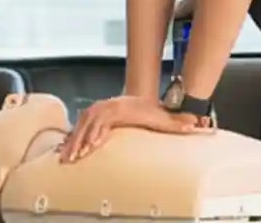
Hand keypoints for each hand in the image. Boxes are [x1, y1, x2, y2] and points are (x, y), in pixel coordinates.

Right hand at [58, 95, 212, 162]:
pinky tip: (64, 153)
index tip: (92, 146)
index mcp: (118, 109)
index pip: (104, 120)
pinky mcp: (89, 118)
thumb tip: (197, 125)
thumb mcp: (163, 118)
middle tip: (75, 157)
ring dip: (72, 143)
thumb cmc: (149, 112)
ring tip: (66, 158)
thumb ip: (178, 123)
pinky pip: (76, 130)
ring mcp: (94, 112)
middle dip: (79, 141)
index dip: (97, 133)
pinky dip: (70, 141)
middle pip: (88, 124)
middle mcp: (103, 108)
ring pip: (79, 127)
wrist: (137, 102)